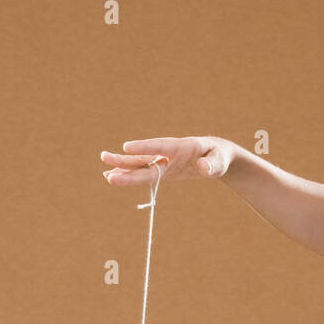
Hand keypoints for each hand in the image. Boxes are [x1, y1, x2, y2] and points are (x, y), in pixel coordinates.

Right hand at [100, 136, 231, 185]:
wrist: (217, 156)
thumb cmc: (219, 156)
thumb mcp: (219, 161)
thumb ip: (211, 164)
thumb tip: (203, 168)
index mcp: (181, 146)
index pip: (160, 146)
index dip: (144, 146)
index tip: (127, 146)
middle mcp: (168, 154)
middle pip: (143, 157)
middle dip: (124, 160)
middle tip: (104, 159)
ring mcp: (163, 162)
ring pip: (140, 166)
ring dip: (122, 169)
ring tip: (105, 174)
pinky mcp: (163, 171)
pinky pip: (144, 174)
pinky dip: (129, 176)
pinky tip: (113, 178)